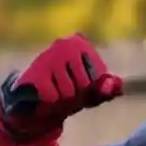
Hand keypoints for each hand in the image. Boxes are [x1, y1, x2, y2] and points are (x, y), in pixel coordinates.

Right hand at [0, 33, 124, 137]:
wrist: (29, 97)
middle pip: (84, 85)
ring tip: (55, 90)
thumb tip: (116, 86)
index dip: (90, 89)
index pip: (98, 78)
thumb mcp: (92, 91)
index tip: (77, 82)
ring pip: (68, 93)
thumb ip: (108, 89)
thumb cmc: (67, 89)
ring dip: (62, 100)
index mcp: (82, 43)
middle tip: (63, 88)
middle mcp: (66, 44)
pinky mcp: (36, 72)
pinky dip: (50, 102)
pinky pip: (53, 98)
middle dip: (76, 95)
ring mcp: (49, 56)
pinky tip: (43, 93)